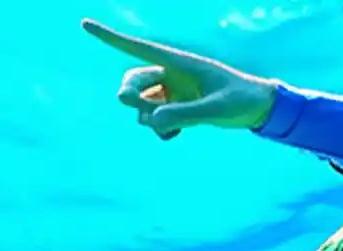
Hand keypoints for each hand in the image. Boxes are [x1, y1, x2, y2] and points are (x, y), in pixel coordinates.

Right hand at [81, 19, 277, 139]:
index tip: (84, 23)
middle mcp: (172, 75)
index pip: (139, 49)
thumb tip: (152, 121)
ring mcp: (173, 92)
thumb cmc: (242, 101)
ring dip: (148, 118)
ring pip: (143, 105)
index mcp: (180, 62)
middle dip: (129, 95)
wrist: (258, 109)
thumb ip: (186, 115)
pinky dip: (159, 129)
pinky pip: (155, 120)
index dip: (111, 38)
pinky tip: (175, 135)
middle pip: (133, 81)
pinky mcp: (177, 108)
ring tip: (172, 128)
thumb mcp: (218, 109)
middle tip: (133, 106)